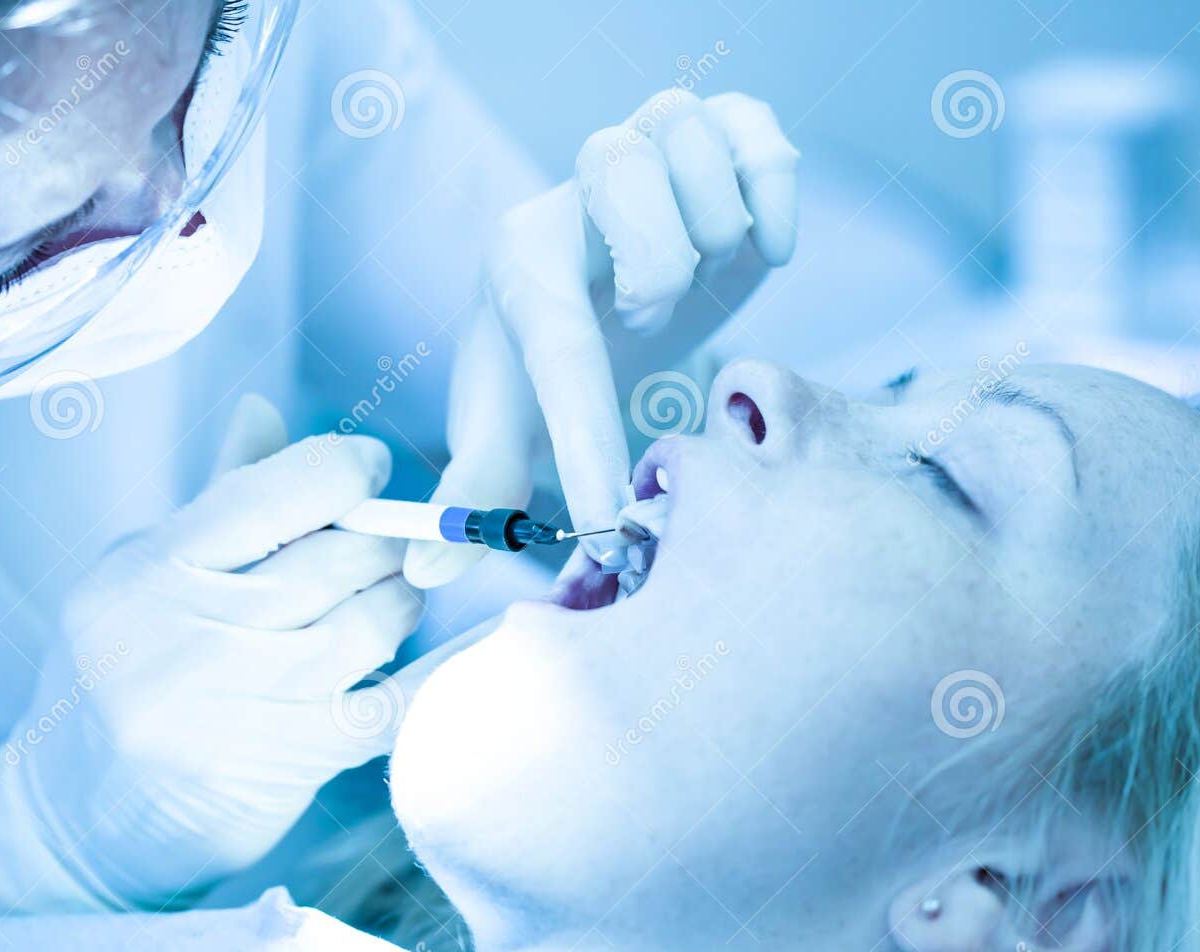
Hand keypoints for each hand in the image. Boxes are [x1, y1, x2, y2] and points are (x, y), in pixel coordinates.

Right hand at [0, 397, 423, 916]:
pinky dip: (440, 673)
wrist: (83, 818)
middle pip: (337, 557)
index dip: (345, 471)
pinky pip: (396, 703)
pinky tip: (472, 649)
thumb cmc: (119, 675)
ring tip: (392, 600)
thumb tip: (269, 410)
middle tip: (389, 546)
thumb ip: (218, 501)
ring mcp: (244, 701)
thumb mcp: (143, 576)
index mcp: (152, 569)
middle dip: (383, 542)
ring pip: (374, 621)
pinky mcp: (291, 759)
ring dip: (403, 602)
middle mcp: (194, 631)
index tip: (369, 471)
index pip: (275, 492)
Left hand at [406, 89, 798, 586]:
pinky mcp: (721, 137)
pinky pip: (760, 134)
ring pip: (691, 139)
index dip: (586, 441)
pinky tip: (754, 251)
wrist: (608, 292)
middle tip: (648, 317)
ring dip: (713, 231)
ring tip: (695, 281)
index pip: (556, 343)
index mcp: (520, 262)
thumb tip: (426, 569)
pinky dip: (773, 199)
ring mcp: (650, 150)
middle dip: (653, 267)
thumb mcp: (509, 423)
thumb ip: (477, 489)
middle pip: (618, 176)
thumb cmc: (549, 360)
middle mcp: (575, 191)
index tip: (605, 518)